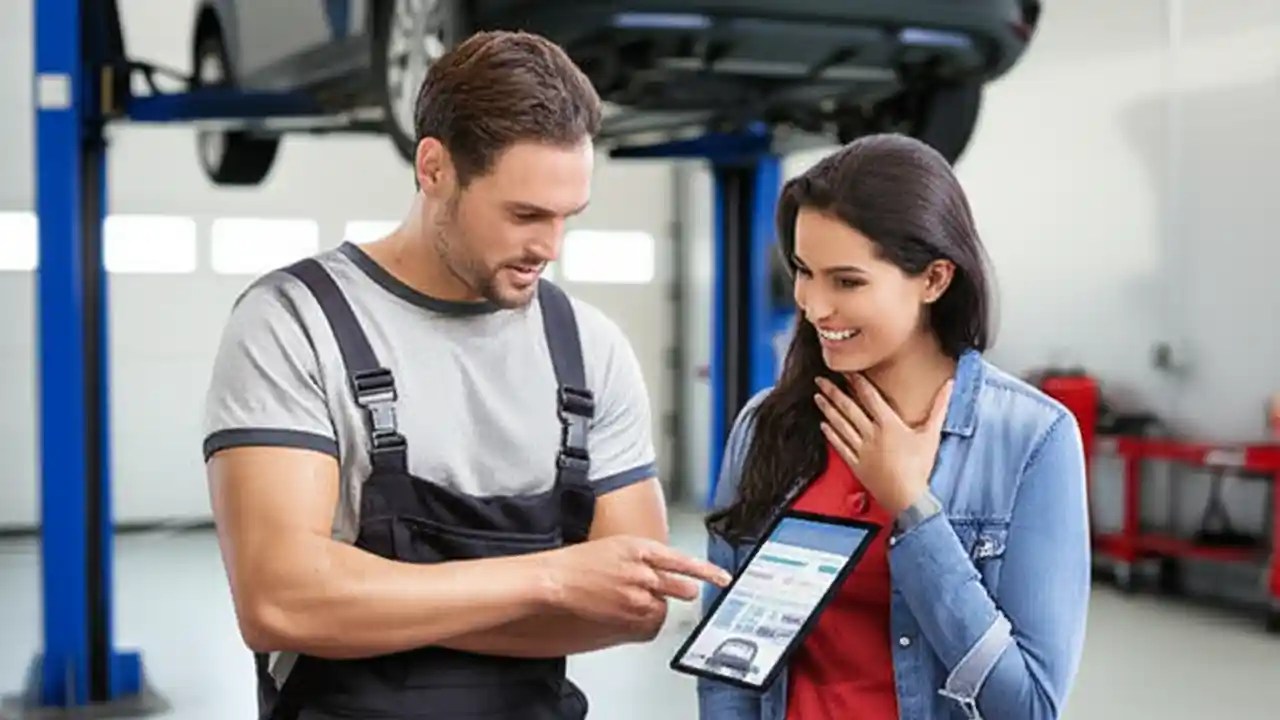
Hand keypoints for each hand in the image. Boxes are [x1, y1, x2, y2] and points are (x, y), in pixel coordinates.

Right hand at [543, 535, 731, 629]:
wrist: (557, 579)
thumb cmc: (581, 562)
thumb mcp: (619, 547)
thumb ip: (646, 557)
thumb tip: (663, 569)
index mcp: (642, 548)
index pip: (684, 561)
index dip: (707, 571)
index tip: (723, 578)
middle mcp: (643, 571)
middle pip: (681, 587)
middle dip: (682, 591)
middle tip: (678, 591)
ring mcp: (636, 595)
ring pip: (664, 607)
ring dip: (656, 605)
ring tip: (633, 598)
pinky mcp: (627, 614)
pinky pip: (648, 623)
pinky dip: (643, 619)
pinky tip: (626, 610)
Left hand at [814, 375, 952, 515]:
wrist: (907, 497)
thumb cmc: (920, 467)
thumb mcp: (931, 434)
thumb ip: (939, 407)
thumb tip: (950, 384)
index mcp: (888, 424)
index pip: (869, 397)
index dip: (856, 381)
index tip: (845, 370)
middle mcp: (871, 434)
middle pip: (848, 408)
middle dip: (833, 392)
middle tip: (820, 379)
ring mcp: (860, 449)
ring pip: (840, 425)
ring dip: (828, 410)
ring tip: (818, 397)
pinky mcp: (855, 464)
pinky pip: (839, 446)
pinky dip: (830, 434)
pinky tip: (823, 425)